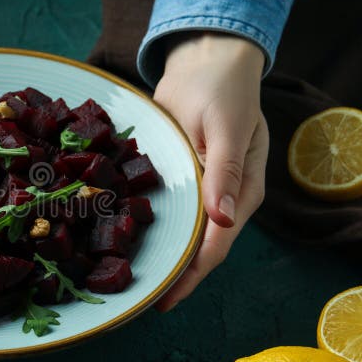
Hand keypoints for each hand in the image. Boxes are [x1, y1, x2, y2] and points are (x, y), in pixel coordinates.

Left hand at [151, 32, 268, 310]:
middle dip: (173, 275)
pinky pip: (163, 208)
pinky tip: (121, 237)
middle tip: (138, 301)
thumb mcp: (228, 127)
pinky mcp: (177, 177)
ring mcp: (197, 189)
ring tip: (127, 280)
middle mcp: (219, 198)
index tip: (166, 300)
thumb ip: (224, 172)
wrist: (203, 60)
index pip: (215, 245)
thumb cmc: (223, 90)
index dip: (191, 275)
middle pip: (196, 248)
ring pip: (179, 232)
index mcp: (240, 193)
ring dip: (159, 254)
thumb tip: (222, 220)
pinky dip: (147, 225)